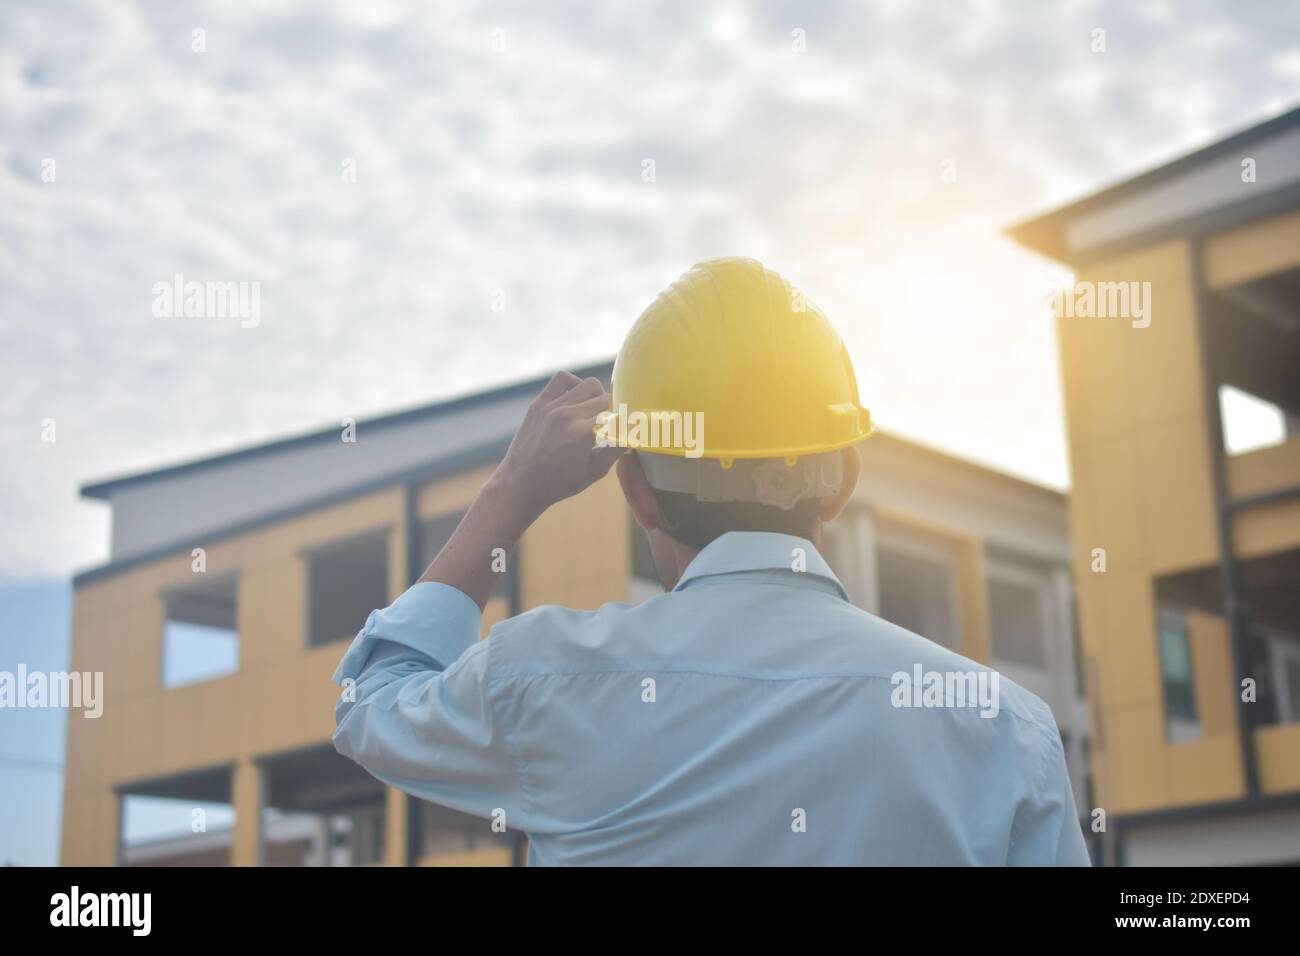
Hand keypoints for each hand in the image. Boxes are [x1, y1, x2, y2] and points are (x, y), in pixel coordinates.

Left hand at [493, 372, 624, 519]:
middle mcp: (568, 415)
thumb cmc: (559, 483)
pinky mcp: (540, 403)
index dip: (627, 423)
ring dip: (597, 397)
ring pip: (589, 385)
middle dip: (613, 412)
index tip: (629, 430)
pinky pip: (563, 378)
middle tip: (610, 427)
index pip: (618, 415)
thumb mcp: (594, 472)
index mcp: (583, 434)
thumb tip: (635, 433)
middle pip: (606, 399)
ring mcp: (552, 406)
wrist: (520, 484)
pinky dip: (575, 384)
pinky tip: (576, 400)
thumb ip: (616, 449)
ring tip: (594, 413)